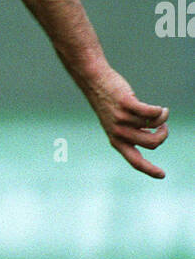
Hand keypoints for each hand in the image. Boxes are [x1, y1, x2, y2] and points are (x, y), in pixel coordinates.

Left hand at [82, 63, 168, 177]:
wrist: (94, 82)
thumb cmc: (110, 104)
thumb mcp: (118, 124)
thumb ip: (133, 133)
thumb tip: (153, 137)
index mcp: (116, 141)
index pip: (135, 161)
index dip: (149, 170)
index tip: (162, 175)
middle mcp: (118, 132)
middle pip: (152, 143)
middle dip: (164, 135)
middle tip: (164, 126)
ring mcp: (121, 118)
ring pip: (154, 125)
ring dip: (163, 119)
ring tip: (162, 112)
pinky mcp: (126, 103)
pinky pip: (152, 112)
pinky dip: (161, 111)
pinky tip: (161, 109)